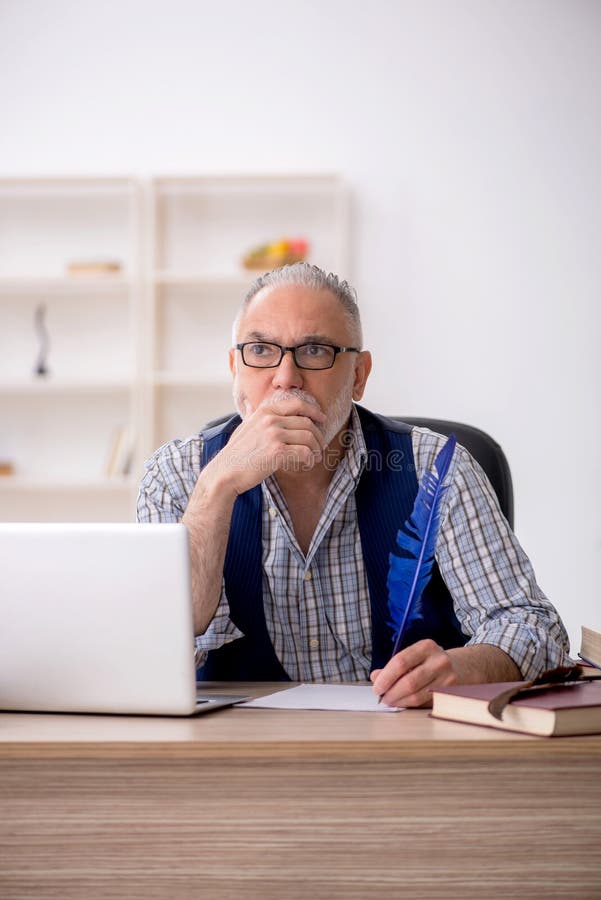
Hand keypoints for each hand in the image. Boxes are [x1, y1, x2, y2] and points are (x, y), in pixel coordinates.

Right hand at [207, 398, 327, 496]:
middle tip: (319, 447)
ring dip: (316, 449)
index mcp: (264, 411)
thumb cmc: (236, 454)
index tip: (322, 419)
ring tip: (314, 457)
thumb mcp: (243, 427)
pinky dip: (310, 459)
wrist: (226, 472)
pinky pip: (304, 452)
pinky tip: (307, 464)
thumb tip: (250, 405)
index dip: (313, 411)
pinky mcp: (277, 451)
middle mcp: (270, 419)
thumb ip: (252, 415)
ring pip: (308, 437)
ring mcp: (274, 434)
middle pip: (306, 422)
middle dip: (317, 436)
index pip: (297, 404)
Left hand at [370, 639, 457, 707]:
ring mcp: (447, 678)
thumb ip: (393, 665)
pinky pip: (424, 702)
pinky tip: (403, 702)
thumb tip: (375, 677)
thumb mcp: (414, 655)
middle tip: (382, 697)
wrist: (462, 666)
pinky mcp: (449, 693)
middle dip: (391, 692)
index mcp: (426, 647)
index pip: (401, 662)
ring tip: (390, 701)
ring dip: (399, 701)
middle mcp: (438, 661)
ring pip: (416, 695)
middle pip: (409, 681)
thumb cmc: (430, 660)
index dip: (386, 677)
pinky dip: (410, 704)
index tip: (376, 687)